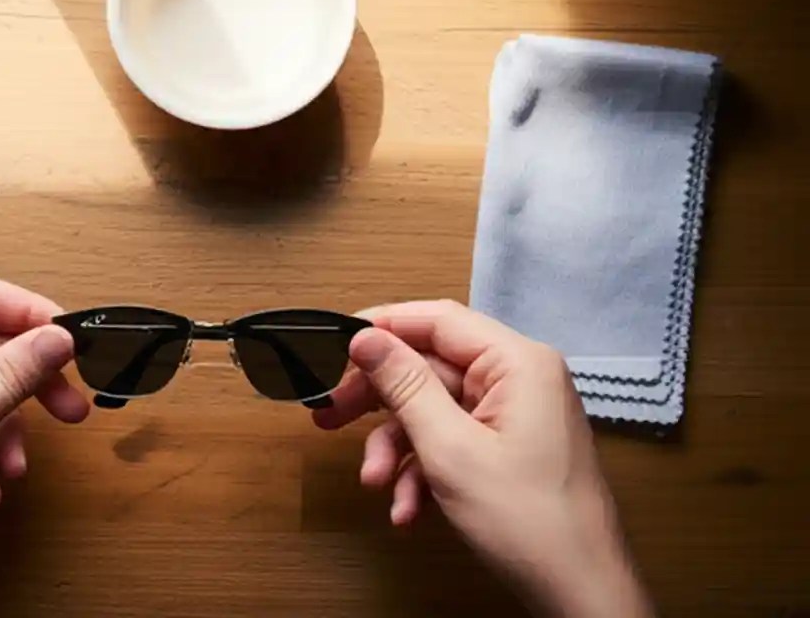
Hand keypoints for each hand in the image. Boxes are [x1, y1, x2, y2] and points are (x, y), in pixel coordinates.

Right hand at [313, 300, 652, 617]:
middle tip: (329, 414)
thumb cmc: (533, 524)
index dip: (382, 327)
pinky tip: (407, 508)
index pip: (438, 320)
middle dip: (378, 399)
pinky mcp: (509, 447)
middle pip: (429, 367)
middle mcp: (520, 380)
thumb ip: (404, 386)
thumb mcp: (450, 450)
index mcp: (518, 364)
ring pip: (434, 411)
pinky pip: (452, 441)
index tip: (335, 347)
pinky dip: (423, 470)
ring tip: (374, 482)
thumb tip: (365, 338)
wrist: (580, 592)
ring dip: (397, 448)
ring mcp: (515, 414)